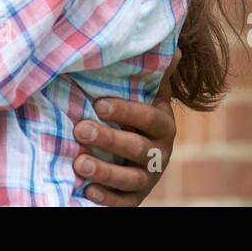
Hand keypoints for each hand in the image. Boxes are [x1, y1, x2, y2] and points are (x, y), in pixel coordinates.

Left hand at [73, 48, 179, 205]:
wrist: (145, 159)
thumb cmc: (139, 119)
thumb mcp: (151, 98)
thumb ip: (157, 76)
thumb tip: (173, 48)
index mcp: (164, 126)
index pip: (148, 117)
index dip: (125, 111)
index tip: (98, 104)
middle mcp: (159, 154)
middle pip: (136, 148)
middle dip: (108, 138)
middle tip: (80, 128)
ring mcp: (148, 178)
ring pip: (129, 178)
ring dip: (104, 171)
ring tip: (79, 162)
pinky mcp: (136, 198)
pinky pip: (124, 202)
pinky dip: (106, 198)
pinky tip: (87, 189)